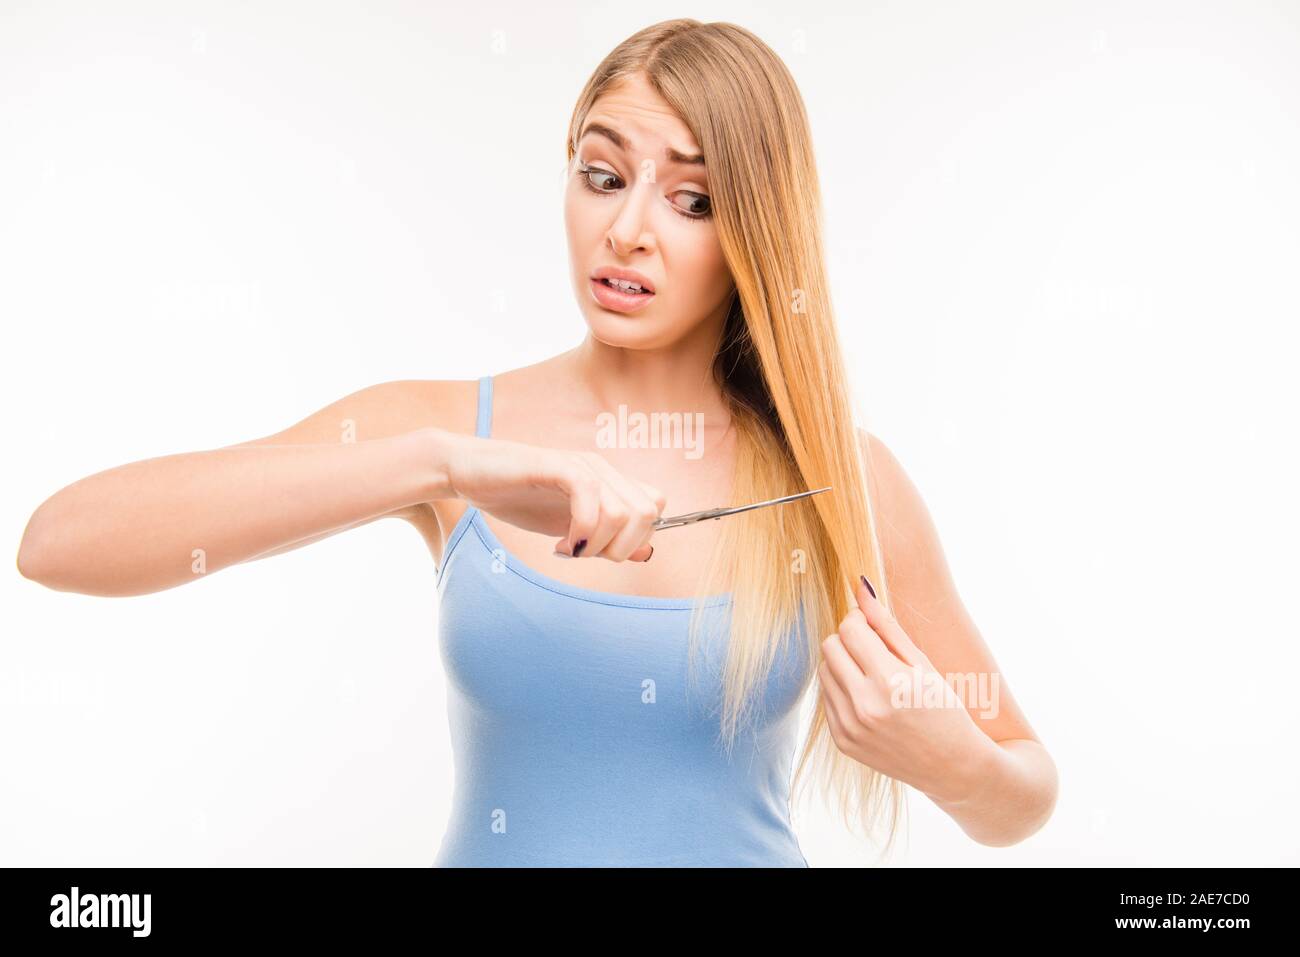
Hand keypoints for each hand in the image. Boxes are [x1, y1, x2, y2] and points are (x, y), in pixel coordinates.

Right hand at [442, 431, 665, 561]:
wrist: (469, 473)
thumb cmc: (517, 498)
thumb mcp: (568, 525)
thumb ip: (606, 537)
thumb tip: (645, 552)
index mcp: (609, 482)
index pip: (655, 509)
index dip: (636, 540)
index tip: (600, 554)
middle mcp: (603, 469)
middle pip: (649, 513)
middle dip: (621, 548)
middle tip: (585, 554)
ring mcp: (583, 465)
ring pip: (624, 512)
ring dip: (597, 545)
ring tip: (566, 549)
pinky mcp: (559, 466)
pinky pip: (590, 497)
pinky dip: (581, 532)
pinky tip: (558, 544)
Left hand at [818, 575, 989, 804]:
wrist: (953, 766)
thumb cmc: (944, 708)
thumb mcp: (922, 663)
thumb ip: (887, 625)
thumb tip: (860, 587)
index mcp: (889, 681)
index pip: (849, 629)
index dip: (858, 619)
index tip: (870, 623)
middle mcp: (865, 706)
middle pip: (830, 646)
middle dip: (847, 639)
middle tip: (871, 648)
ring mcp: (850, 727)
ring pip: (823, 670)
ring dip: (841, 663)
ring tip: (871, 674)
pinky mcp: (842, 741)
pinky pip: (826, 698)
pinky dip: (841, 689)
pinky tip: (867, 697)